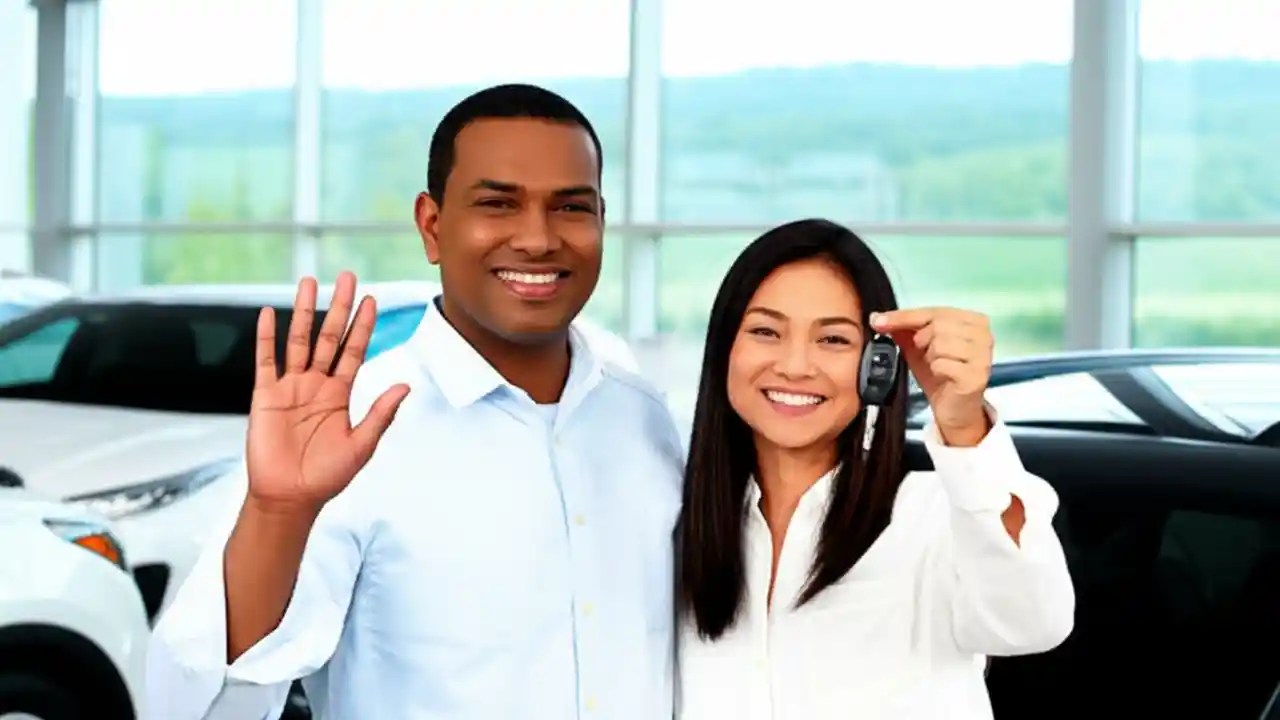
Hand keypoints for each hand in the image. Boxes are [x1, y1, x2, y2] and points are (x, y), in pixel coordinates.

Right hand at [246, 271, 409, 511]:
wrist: (290, 497)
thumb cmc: (326, 477)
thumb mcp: (361, 445)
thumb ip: (381, 414)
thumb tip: (405, 386)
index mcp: (340, 393)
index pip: (354, 350)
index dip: (363, 326)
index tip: (372, 299)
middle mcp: (317, 384)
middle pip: (329, 336)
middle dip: (338, 307)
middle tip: (346, 277)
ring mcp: (291, 387)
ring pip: (299, 340)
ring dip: (304, 311)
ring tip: (308, 282)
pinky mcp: (266, 396)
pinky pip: (266, 361)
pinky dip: (266, 337)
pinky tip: (267, 313)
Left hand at [870, 307, 992, 445]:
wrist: (953, 408)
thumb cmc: (941, 373)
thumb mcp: (918, 346)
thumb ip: (903, 328)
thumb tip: (877, 318)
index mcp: (973, 320)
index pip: (933, 311)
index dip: (903, 316)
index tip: (878, 321)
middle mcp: (984, 334)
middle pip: (937, 325)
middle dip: (922, 341)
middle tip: (926, 354)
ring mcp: (983, 355)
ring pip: (940, 344)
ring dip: (931, 357)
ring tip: (938, 366)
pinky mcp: (977, 376)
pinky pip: (943, 364)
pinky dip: (937, 370)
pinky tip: (944, 376)